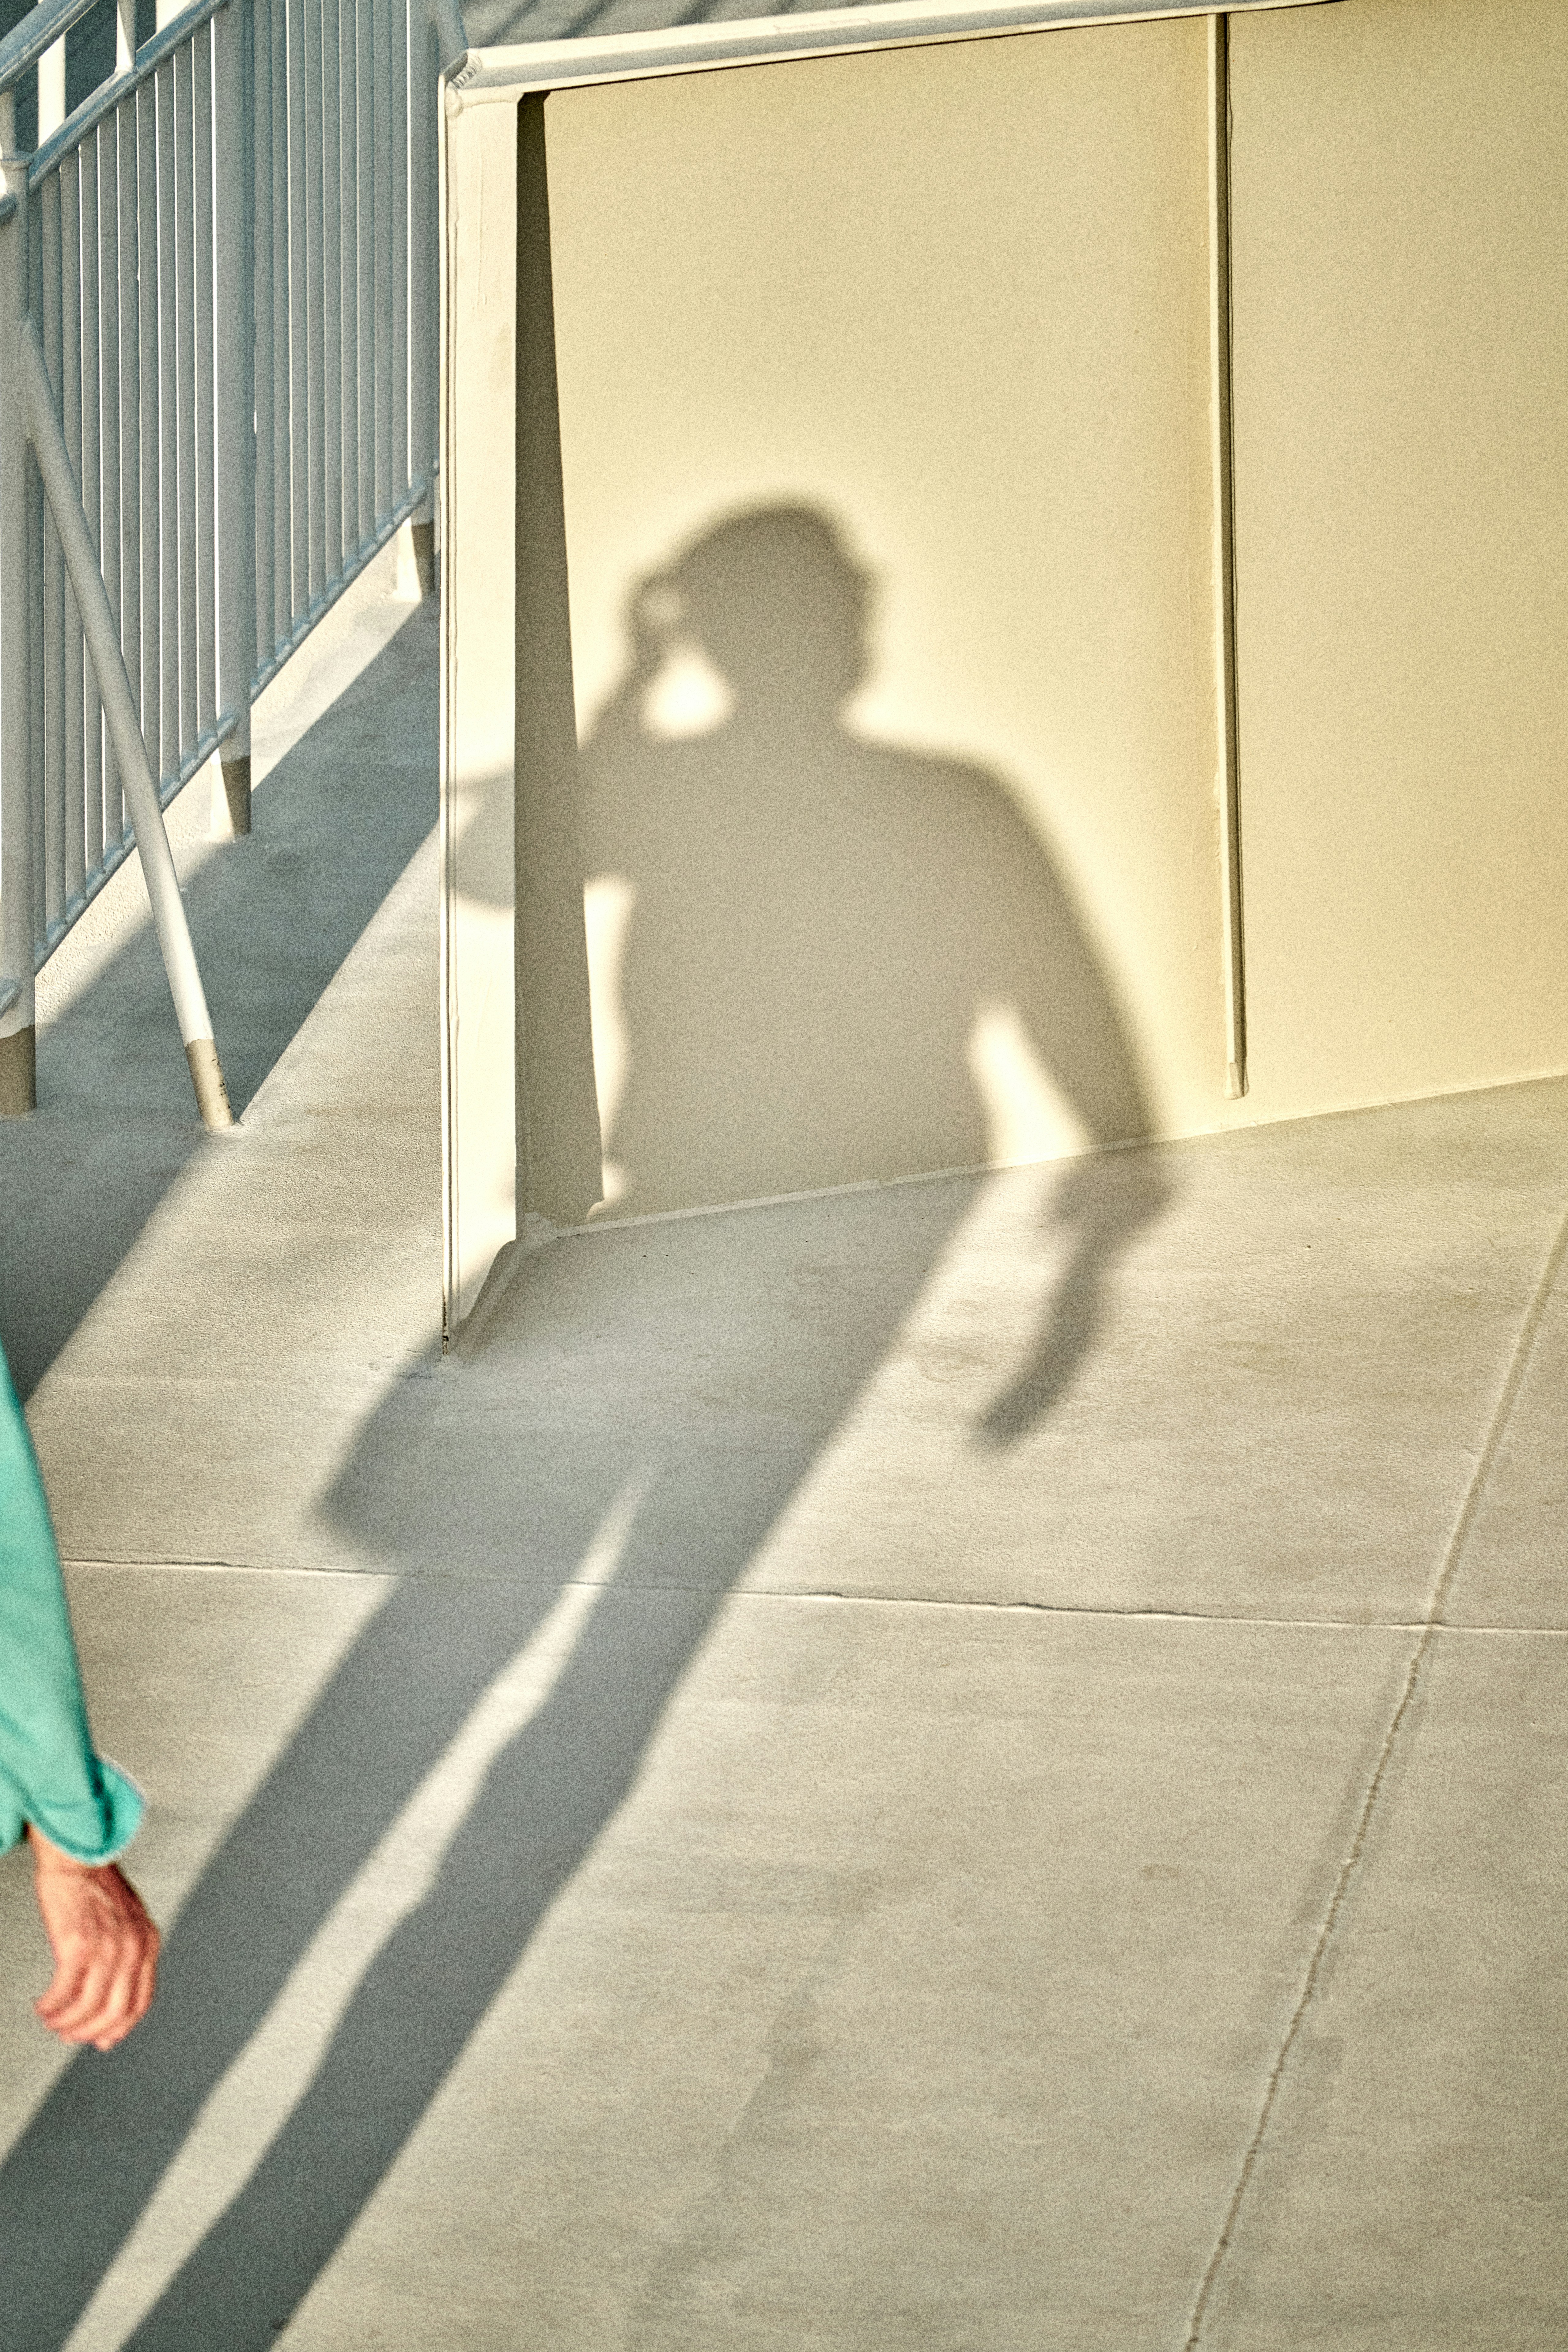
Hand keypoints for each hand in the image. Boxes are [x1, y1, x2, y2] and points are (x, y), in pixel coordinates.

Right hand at [29, 1828, 159, 2051]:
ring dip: (65, 2023)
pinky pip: (63, 1993)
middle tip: (68, 2034)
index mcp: (148, 1943)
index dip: (119, 2028)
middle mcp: (133, 1947)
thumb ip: (127, 1959)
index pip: (140, 2002)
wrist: (78, 1856)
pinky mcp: (77, 1944)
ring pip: (88, 2008)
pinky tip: (42, 2006)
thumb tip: (112, 2005)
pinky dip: (50, 2007)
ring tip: (51, 2020)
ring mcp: (107, 1947)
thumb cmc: (97, 1889)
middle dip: (88, 2032)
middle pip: (115, 2012)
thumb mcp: (128, 1923)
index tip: (101, 2040)